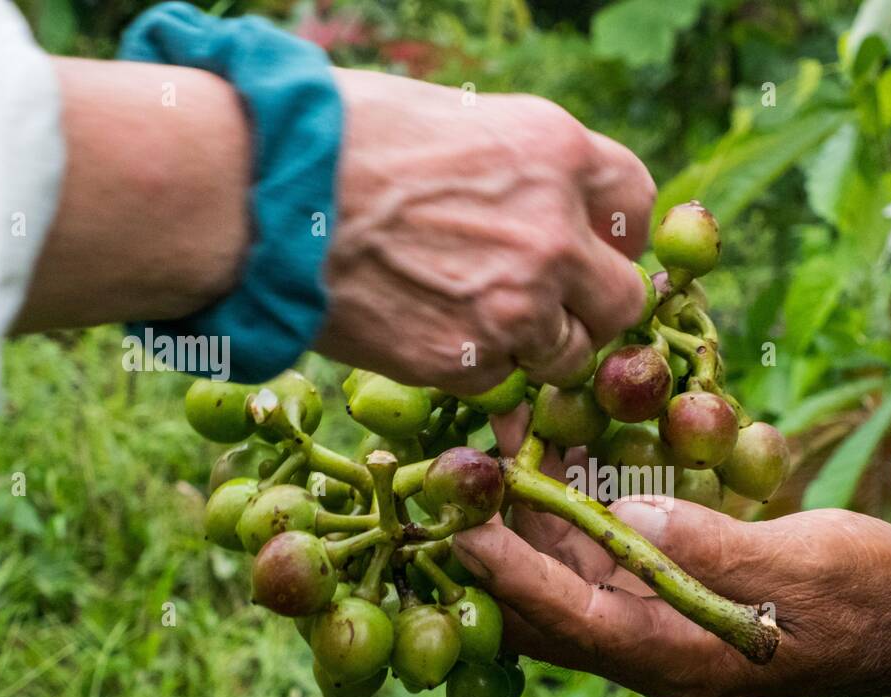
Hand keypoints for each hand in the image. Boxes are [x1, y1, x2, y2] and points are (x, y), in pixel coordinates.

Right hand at [319, 70, 655, 392]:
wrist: (255, 192)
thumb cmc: (340, 139)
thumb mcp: (456, 120)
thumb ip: (524, 168)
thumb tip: (556, 204)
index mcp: (556, 152)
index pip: (635, 206)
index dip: (615, 232)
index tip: (592, 245)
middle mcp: (554, 234)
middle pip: (623, 300)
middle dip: (591, 306)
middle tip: (547, 301)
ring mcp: (516, 308)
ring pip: (569, 355)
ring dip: (536, 345)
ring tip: (473, 314)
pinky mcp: (467, 364)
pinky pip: (498, 381)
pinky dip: (473, 367)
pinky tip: (424, 327)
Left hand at [453, 414, 890, 696]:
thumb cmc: (866, 597)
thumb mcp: (800, 567)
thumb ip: (713, 547)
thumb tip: (629, 512)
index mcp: (675, 653)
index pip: (568, 616)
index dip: (504, 569)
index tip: (453, 519)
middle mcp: (651, 643)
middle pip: (546, 599)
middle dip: (498, 536)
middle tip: (459, 464)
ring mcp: (660, 617)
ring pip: (569, 571)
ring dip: (532, 514)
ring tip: (501, 439)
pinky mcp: (674, 590)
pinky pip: (607, 553)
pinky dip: (580, 507)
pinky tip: (565, 451)